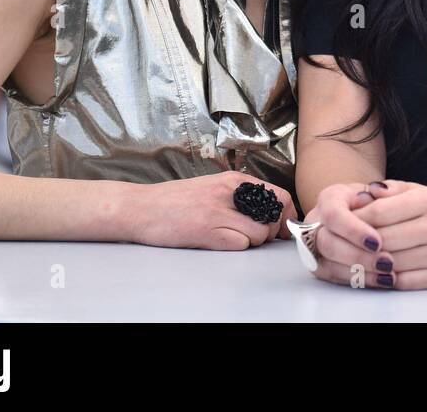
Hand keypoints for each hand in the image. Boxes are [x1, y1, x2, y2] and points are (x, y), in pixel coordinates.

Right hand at [124, 170, 292, 249]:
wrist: (141, 207)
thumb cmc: (176, 201)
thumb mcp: (213, 187)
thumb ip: (240, 196)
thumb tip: (268, 212)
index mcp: (234, 180)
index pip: (280, 196)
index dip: (285, 216)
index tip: (279, 227)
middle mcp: (230, 192)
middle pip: (274, 217)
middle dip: (269, 232)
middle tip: (254, 235)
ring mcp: (219, 211)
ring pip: (259, 233)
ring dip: (251, 241)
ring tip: (230, 237)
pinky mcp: (206, 230)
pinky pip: (239, 244)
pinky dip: (235, 247)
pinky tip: (218, 241)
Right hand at [303, 181, 389, 287]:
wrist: (363, 213)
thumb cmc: (373, 200)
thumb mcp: (381, 190)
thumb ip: (385, 190)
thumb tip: (382, 190)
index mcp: (329, 198)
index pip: (333, 215)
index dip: (353, 231)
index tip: (378, 242)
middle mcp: (315, 221)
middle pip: (327, 243)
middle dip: (358, 256)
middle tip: (387, 262)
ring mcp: (314, 245)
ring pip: (328, 264)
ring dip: (360, 272)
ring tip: (388, 274)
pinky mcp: (320, 265)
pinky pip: (334, 277)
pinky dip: (360, 281)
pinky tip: (382, 280)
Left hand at [354, 180, 426, 290]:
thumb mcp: (419, 191)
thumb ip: (390, 190)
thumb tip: (362, 194)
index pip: (379, 212)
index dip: (356, 220)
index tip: (343, 224)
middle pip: (382, 240)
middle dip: (360, 244)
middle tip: (344, 244)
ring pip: (391, 263)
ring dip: (370, 263)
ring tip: (358, 258)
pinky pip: (404, 281)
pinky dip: (387, 278)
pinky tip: (380, 271)